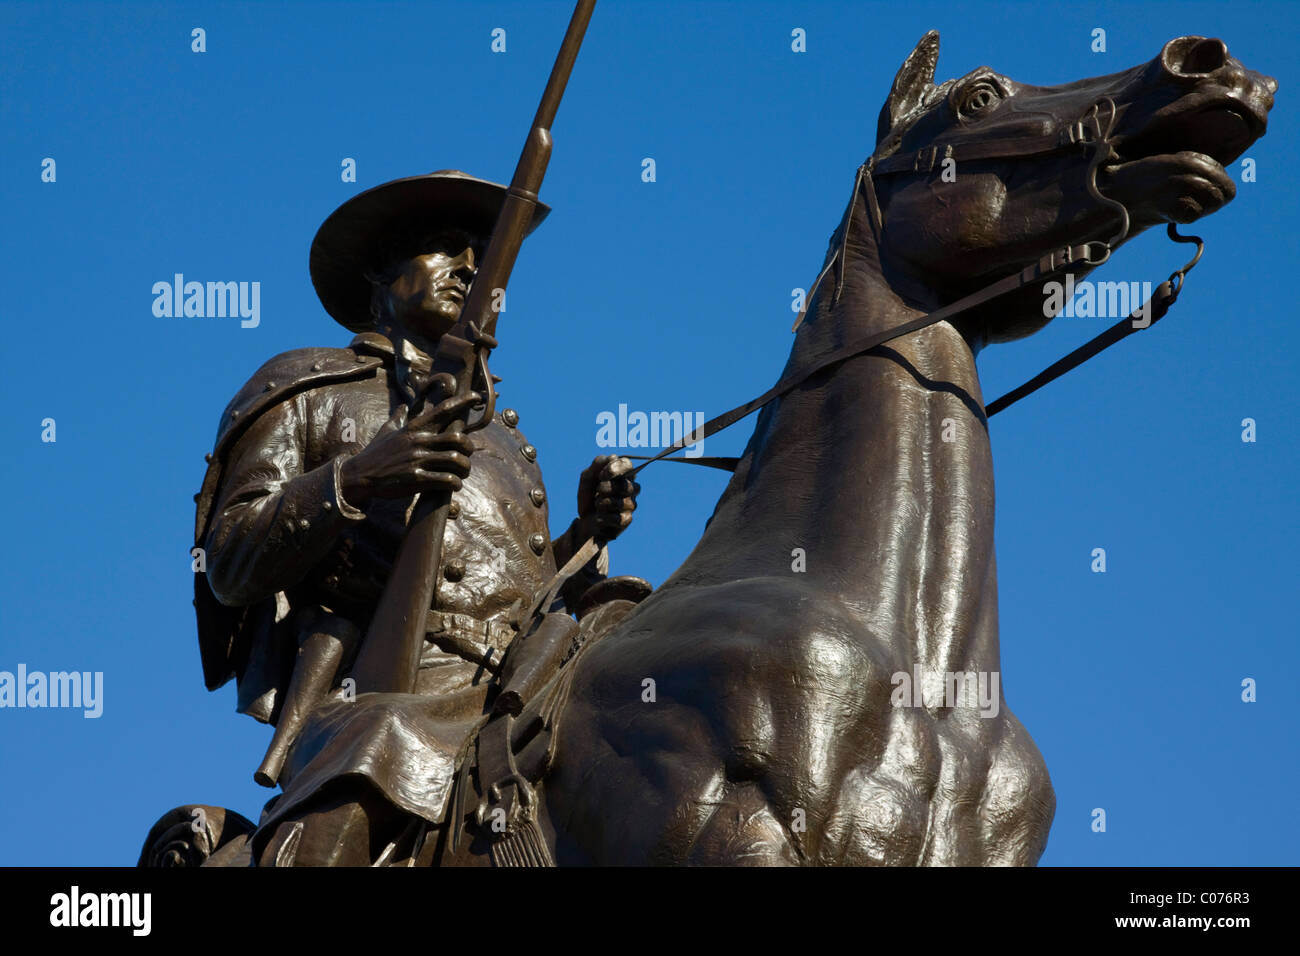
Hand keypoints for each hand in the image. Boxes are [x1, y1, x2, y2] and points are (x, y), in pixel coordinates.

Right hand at [338, 392, 479, 504]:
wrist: (359, 475)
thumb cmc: (375, 453)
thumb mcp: (386, 431)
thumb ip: (398, 418)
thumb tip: (402, 406)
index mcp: (414, 428)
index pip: (442, 410)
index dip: (462, 402)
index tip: (477, 397)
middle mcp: (418, 441)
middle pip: (458, 439)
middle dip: (469, 448)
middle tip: (467, 456)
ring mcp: (418, 460)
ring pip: (456, 460)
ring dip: (465, 469)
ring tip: (462, 474)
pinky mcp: (417, 479)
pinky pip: (446, 480)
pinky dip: (455, 484)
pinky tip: (454, 486)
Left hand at [576, 455, 638, 542]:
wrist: (584, 519)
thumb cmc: (589, 495)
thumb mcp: (588, 477)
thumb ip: (597, 464)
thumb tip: (612, 456)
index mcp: (623, 474)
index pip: (627, 465)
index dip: (614, 469)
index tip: (601, 475)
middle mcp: (631, 488)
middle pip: (626, 485)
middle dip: (607, 488)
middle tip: (598, 490)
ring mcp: (631, 504)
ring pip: (623, 502)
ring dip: (604, 503)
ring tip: (597, 504)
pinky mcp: (627, 520)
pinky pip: (618, 518)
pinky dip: (603, 517)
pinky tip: (598, 517)